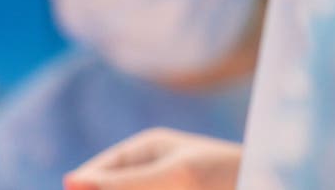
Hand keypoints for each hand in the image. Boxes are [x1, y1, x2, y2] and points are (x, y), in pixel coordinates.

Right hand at [64, 127, 241, 189]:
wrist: (264, 181)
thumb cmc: (221, 175)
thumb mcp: (172, 176)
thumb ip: (122, 184)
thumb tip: (70, 181)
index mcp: (148, 149)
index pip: (102, 170)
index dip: (85, 186)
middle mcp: (151, 172)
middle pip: (112, 188)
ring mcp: (163, 188)